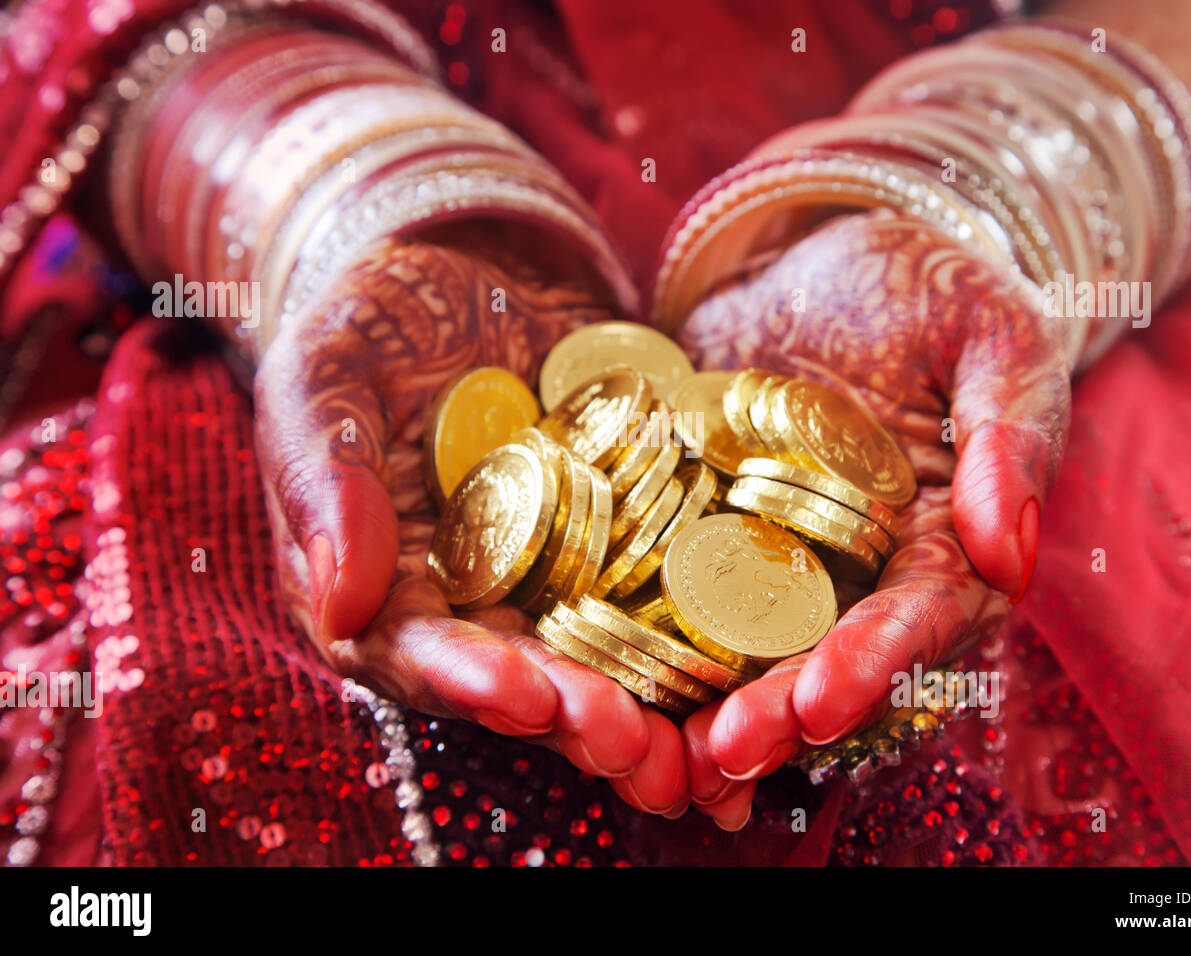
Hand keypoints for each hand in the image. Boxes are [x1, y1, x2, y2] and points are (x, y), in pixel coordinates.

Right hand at [254, 231, 687, 816]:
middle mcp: (479, 603)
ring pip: (610, 659)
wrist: (471, 267)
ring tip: (713, 752)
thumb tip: (337, 605)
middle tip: (637, 749)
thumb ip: (326, 481)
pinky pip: (674, 589)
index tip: (524, 694)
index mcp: (388, 589)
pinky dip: (716, 632)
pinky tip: (768, 668)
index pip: (422, 654)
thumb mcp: (324, 379)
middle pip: (530, 682)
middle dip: (583, 720)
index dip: (472, 681)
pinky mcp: (631, 540)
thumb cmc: (369, 322)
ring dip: (660, 710)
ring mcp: (560, 576)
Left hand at [674, 211, 1071, 827]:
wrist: (822, 256)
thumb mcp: (990, 334)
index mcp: (938, 545)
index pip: (914, 619)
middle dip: (773, 712)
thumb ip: (1008, 434)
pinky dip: (634, 633)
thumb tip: (1010, 554)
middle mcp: (852, 572)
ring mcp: (769, 556)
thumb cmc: (929, 289)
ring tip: (656, 751)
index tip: (821, 702)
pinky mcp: (697, 527)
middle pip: (817, 658)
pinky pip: (663, 584)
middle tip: (720, 754)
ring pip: (738, 647)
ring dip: (699, 702)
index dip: (871, 664)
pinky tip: (590, 674)